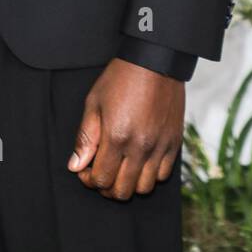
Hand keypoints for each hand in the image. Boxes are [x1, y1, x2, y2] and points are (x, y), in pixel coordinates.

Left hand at [67, 57, 183, 198]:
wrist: (154, 60)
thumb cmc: (121, 78)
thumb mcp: (94, 103)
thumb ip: (85, 138)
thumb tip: (76, 166)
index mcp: (117, 136)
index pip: (101, 179)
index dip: (89, 180)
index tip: (85, 170)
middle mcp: (140, 146)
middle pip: (122, 191)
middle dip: (106, 187)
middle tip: (101, 173)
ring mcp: (160, 146)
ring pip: (144, 188)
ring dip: (129, 184)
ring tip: (120, 169)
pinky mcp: (174, 142)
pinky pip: (163, 174)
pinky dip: (150, 175)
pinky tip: (140, 161)